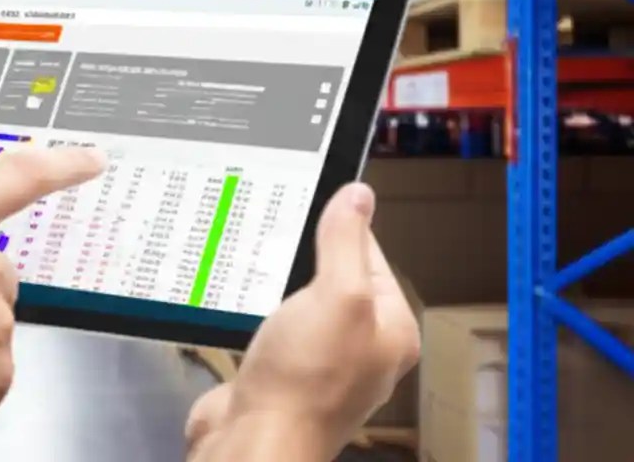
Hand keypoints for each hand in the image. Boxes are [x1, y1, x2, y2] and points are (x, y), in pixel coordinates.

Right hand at [184, 184, 419, 461]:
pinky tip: (245, 309)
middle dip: (303, 260)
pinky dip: (258, 315)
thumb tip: (358, 197)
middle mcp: (362, 348)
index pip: (371, 255)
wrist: (253, 439)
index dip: (340, 229)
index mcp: (391, 328)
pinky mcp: (283, 374)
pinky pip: (274, 328)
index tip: (311, 209)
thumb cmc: (304, 380)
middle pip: (334, 278)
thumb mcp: (336, 293)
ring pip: (300, 304)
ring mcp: (321, 364)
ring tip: (259, 276)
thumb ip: (345, 241)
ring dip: (277, 289)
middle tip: (278, 243)